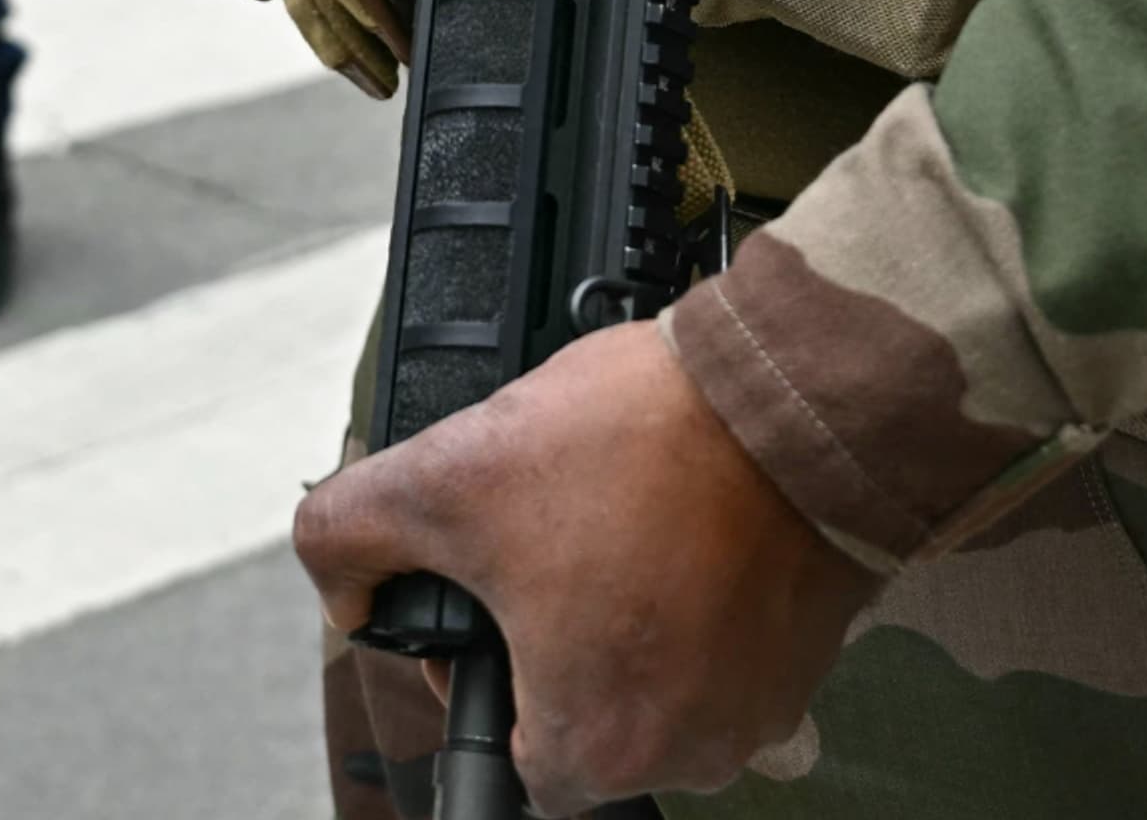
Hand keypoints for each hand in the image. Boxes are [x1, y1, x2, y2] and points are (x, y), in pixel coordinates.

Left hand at [293, 321, 877, 813]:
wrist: (789, 393)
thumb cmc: (642, 447)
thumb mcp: (443, 475)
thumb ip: (347, 538)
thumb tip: (343, 586)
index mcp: (595, 745)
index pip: (500, 752)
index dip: (475, 668)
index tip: (493, 593)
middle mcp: (688, 752)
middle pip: (580, 712)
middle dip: (555, 628)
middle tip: (557, 535)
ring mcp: (757, 709)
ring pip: (653, 675)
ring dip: (626, 609)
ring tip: (618, 516)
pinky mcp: (803, 657)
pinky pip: (720, 644)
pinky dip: (693, 592)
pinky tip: (676, 518)